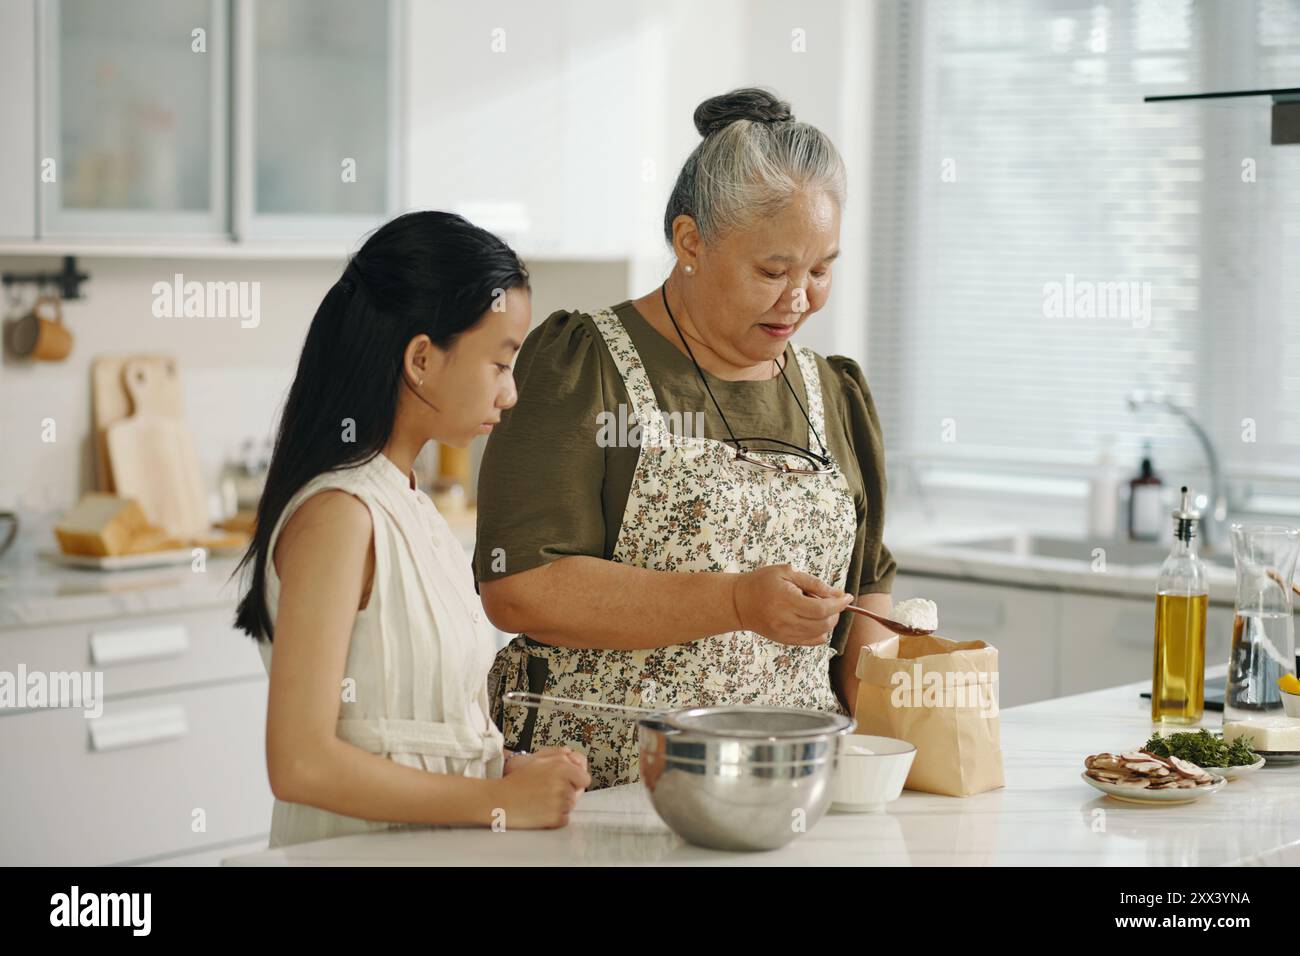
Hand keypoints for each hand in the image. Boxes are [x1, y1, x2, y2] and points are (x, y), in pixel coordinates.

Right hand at [492, 750, 591, 828]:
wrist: (499, 800)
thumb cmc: (516, 781)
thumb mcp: (538, 761)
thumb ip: (559, 758)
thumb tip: (574, 758)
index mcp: (562, 768)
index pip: (584, 779)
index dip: (575, 782)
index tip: (565, 784)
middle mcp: (564, 784)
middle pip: (577, 794)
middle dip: (567, 793)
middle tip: (547, 793)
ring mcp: (560, 803)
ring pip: (570, 807)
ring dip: (560, 806)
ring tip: (541, 801)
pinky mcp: (555, 819)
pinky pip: (564, 819)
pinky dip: (555, 818)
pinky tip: (540, 811)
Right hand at [732, 564, 852, 646]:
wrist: (739, 602)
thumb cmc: (762, 582)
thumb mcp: (787, 572)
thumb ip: (813, 582)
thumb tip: (837, 594)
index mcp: (787, 600)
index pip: (822, 608)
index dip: (839, 604)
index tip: (848, 597)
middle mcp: (786, 620)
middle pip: (824, 623)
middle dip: (835, 612)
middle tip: (830, 599)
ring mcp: (785, 633)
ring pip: (820, 634)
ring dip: (828, 622)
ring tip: (817, 608)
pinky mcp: (784, 640)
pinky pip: (811, 641)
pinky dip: (820, 632)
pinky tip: (813, 620)